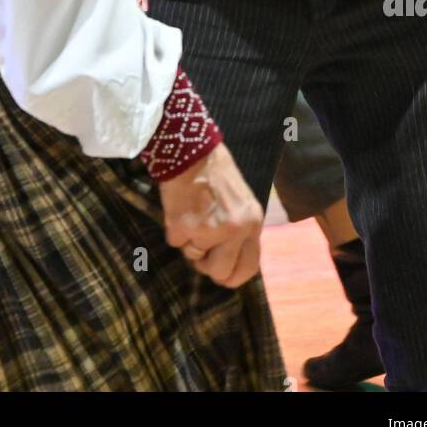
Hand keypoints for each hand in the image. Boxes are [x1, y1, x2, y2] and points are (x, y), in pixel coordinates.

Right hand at [158, 143, 263, 288]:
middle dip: (207, 265)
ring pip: (194, 257)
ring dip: (189, 242)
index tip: (222, 273)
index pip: (249, 268)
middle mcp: (234, 231)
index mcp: (252, 223)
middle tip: (200, 247)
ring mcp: (208, 231)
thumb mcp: (241, 201)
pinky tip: (180, 208)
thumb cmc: (215, 171)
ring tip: (191, 214)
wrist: (189, 151)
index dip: (233, 276)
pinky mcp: (182, 227)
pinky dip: (174, 230)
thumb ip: (240, 229)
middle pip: (221, 273)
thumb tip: (229, 258)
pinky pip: (175, 243)